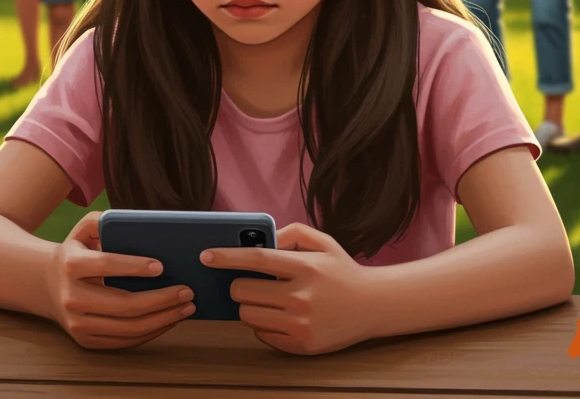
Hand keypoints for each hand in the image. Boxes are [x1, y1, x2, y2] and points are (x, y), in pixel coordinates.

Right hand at [48, 212, 195, 349]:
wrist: (48, 284)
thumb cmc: (77, 251)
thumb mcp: (84, 228)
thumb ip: (106, 219)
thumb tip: (140, 223)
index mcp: (71, 264)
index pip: (105, 265)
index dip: (134, 266)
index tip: (162, 266)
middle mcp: (72, 297)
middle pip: (123, 304)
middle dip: (161, 299)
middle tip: (187, 290)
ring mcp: (78, 324)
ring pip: (128, 328)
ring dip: (162, 319)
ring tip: (186, 307)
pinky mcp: (86, 341)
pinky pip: (124, 341)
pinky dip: (151, 332)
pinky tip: (169, 319)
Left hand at [201, 222, 371, 354]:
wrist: (373, 305)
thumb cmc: (342, 271)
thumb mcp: (322, 242)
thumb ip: (292, 233)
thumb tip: (265, 240)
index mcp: (305, 267)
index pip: (257, 259)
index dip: (227, 257)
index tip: (206, 255)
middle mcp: (301, 296)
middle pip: (244, 292)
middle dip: (239, 286)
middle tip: (249, 283)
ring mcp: (301, 324)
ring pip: (248, 316)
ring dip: (249, 307)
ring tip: (267, 300)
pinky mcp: (302, 346)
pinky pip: (262, 335)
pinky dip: (263, 325)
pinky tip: (279, 316)